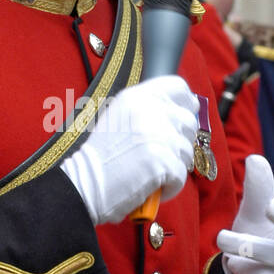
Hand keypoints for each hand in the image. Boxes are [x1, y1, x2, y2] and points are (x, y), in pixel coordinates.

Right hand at [60, 75, 198, 225]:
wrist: (85, 184)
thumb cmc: (101, 157)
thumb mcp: (118, 117)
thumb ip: (147, 109)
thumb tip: (183, 109)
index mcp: (137, 96)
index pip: (177, 87)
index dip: (186, 102)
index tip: (186, 114)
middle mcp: (149, 110)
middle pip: (188, 120)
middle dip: (180, 141)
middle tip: (160, 154)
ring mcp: (158, 135)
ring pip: (187, 150)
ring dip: (174, 165)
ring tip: (150, 171)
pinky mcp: (163, 160)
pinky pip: (181, 175)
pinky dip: (170, 186)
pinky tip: (150, 184)